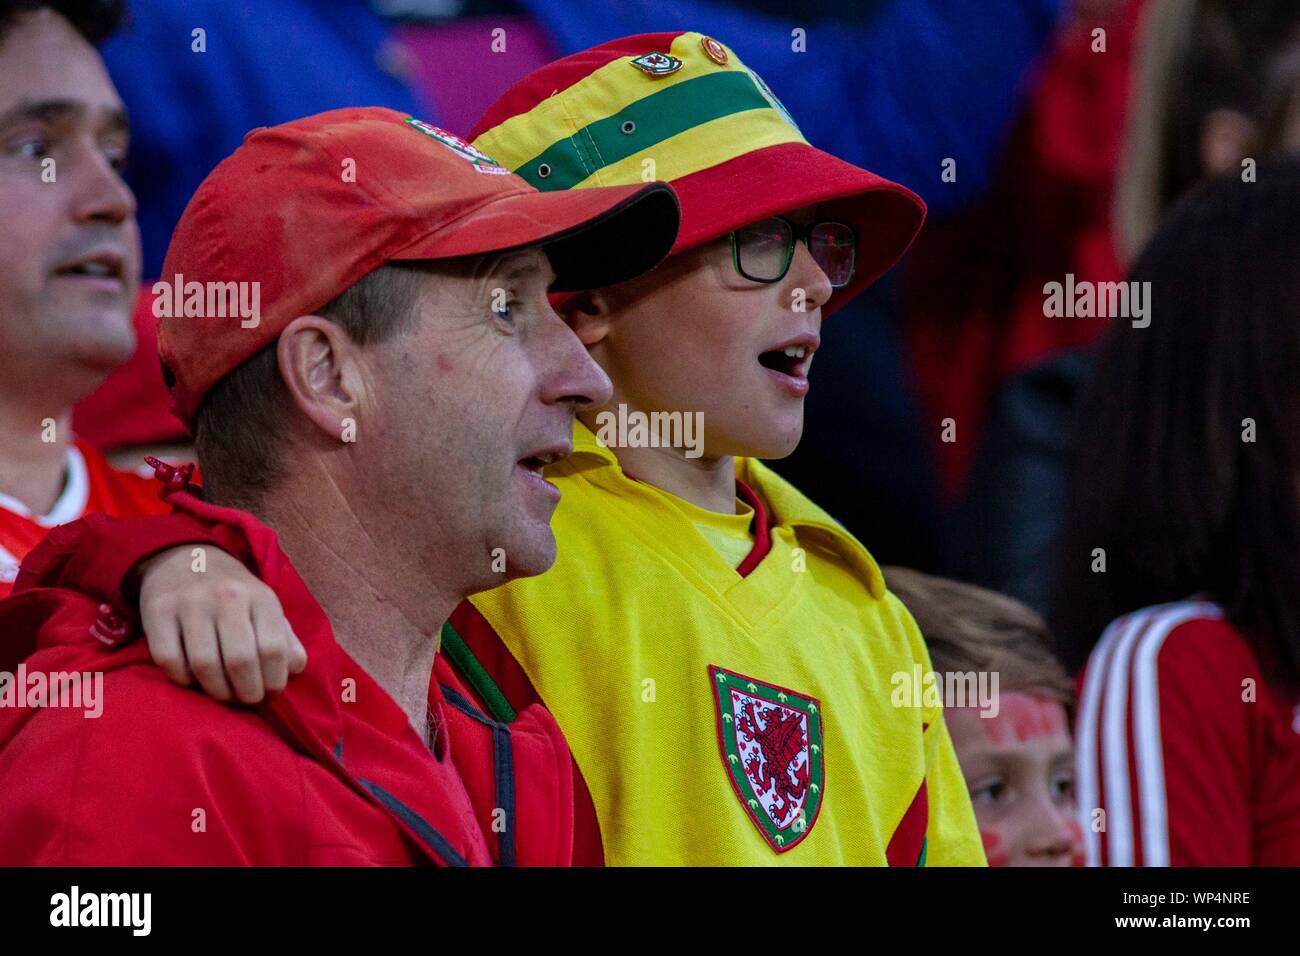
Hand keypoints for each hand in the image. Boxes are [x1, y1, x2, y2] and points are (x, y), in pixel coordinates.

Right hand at [136, 545, 306, 703]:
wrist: (187, 557)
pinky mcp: (157, 613)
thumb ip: (285, 638)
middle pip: (240, 660)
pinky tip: (194, 679)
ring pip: (204, 665)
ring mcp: (190, 604)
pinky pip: (170, 661)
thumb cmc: (234, 593)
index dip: (274, 680)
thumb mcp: (266, 606)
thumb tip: (295, 670)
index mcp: (260, 597)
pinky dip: (184, 679)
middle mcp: (226, 597)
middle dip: (247, 692)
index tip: (270, 692)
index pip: (273, 648)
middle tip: (247, 699)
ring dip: (217, 691)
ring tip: (224, 695)